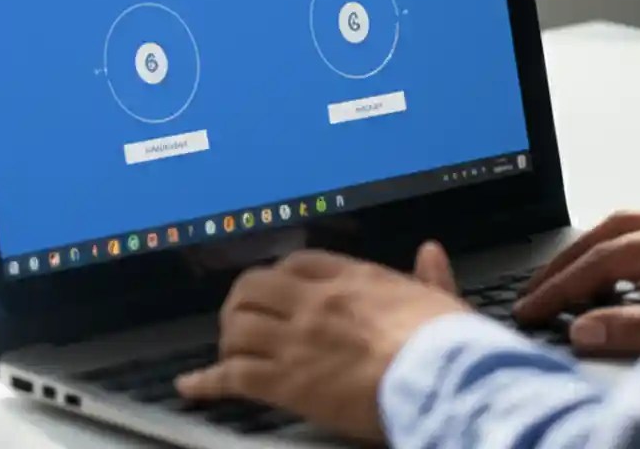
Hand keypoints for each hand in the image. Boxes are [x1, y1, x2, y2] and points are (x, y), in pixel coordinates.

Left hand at [176, 243, 467, 442]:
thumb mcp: (443, 300)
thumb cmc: (446, 344)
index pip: (298, 262)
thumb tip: (431, 252)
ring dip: (228, 340)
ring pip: (237, 327)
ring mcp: (295, 339)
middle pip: (254, 287)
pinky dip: (207, 382)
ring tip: (227, 351)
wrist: (438, 377)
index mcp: (353, 279)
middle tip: (243, 318)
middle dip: (243, 302)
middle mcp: (316, 302)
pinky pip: (231, 375)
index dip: (281, 275)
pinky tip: (193, 385)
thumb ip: (431, 277)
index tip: (278, 288)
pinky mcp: (285, 382)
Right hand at [515, 209, 639, 355]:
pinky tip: (619, 284)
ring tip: (564, 288)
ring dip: (595, 254)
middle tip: (534, 292)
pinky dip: (627, 258)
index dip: (565, 284)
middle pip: (616, 228)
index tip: (532, 309)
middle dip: (569, 260)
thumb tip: (582, 331)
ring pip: (636, 228)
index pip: (611, 256)